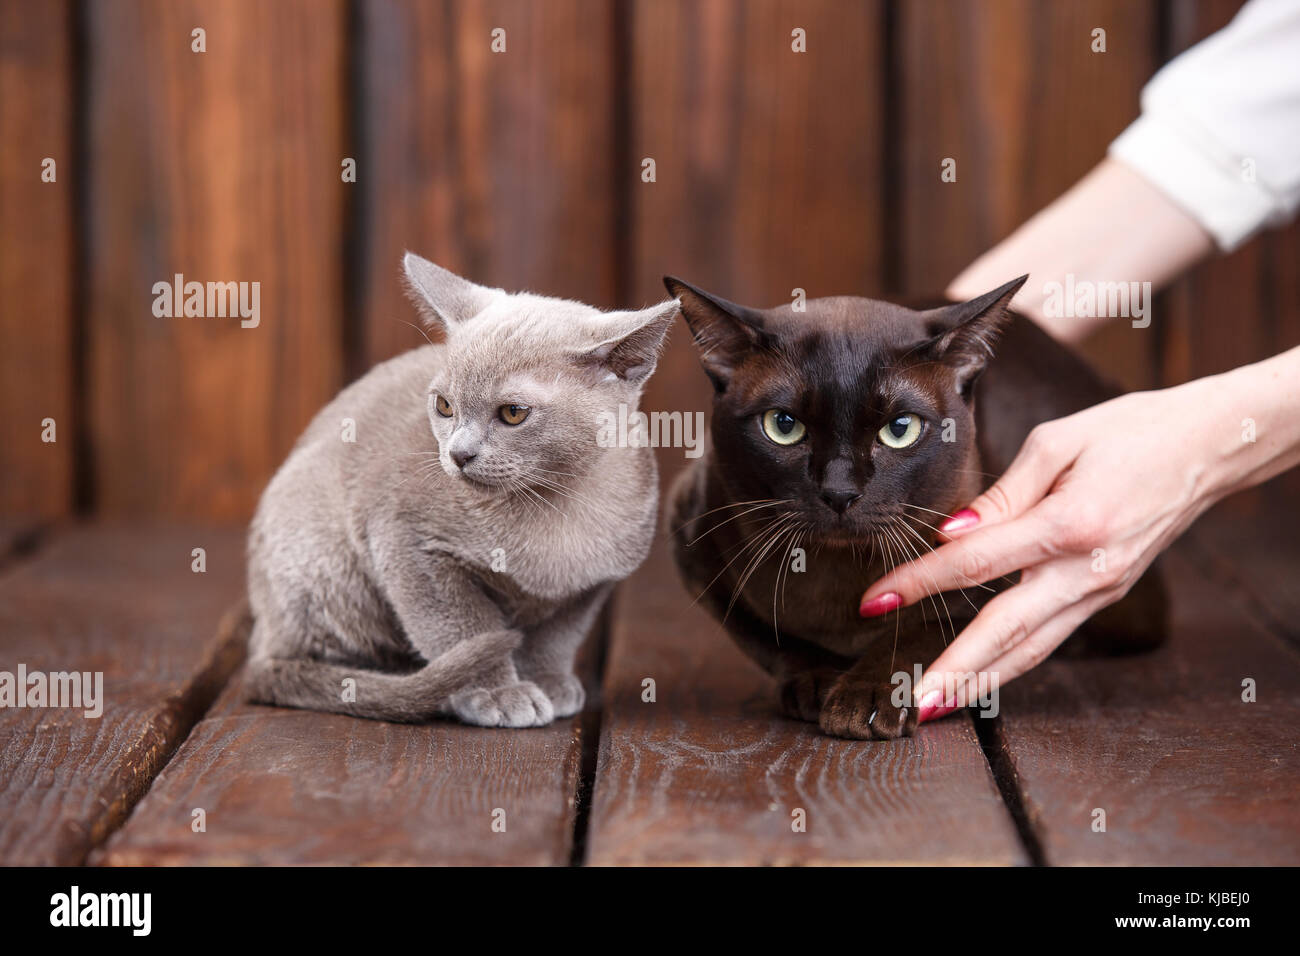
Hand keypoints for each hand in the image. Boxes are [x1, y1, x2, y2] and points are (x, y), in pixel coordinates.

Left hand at [858, 378, 1244, 720]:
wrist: (1208, 447)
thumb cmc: (1131, 431)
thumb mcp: (1057, 442)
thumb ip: (1000, 494)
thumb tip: (951, 533)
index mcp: (1070, 523)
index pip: (976, 561)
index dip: (919, 582)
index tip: (875, 600)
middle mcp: (1088, 569)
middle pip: (1006, 629)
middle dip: (955, 667)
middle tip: (914, 699)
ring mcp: (1101, 589)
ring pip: (1033, 648)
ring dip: (983, 681)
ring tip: (939, 706)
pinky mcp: (1107, 594)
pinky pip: (1052, 637)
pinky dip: (1013, 662)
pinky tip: (982, 676)